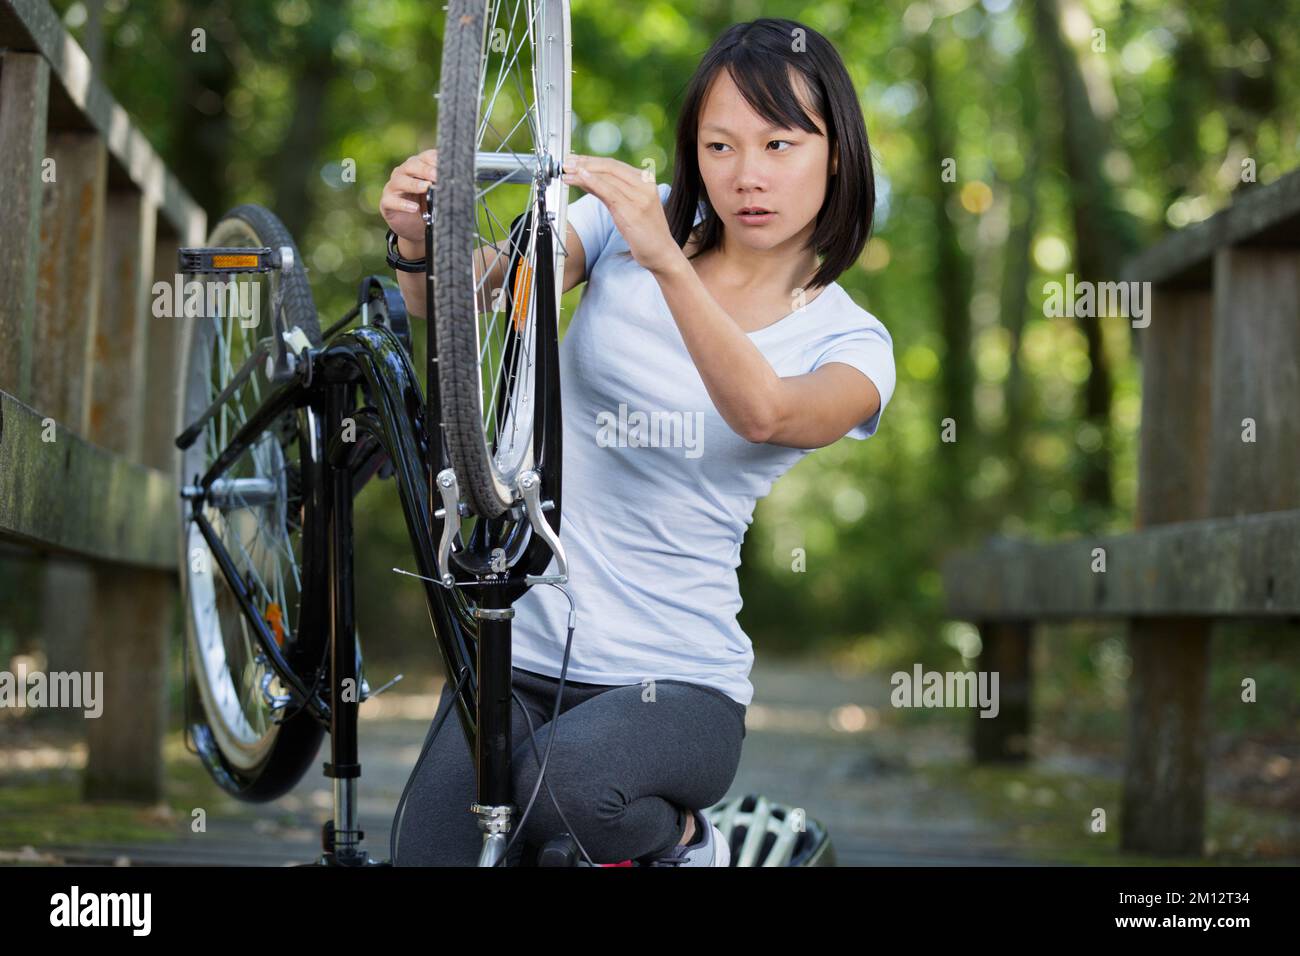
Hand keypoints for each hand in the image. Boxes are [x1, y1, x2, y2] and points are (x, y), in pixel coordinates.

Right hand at [381, 148, 437, 256]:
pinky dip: (402, 204)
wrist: (416, 229)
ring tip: (426, 188)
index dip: (434, 159)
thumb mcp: (439, 195)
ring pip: (400, 180)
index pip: (425, 157)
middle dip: (425, 170)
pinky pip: (391, 201)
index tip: (446, 165)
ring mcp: (393, 187)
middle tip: (437, 177)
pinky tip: (413, 208)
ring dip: (414, 184)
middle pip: (412, 165)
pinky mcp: (386, 202)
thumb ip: (445, 185)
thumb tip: (463, 181)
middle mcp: (403, 173)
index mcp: (417, 167)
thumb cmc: (428, 207)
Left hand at [561, 153, 683, 275]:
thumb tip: (585, 178)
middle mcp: (644, 185)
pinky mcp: (633, 210)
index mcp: (645, 181)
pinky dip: (593, 183)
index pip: (613, 165)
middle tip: (566, 163)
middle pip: (609, 167)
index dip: (591, 160)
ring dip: (583, 173)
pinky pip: (609, 192)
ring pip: (607, 177)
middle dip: (585, 163)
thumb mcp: (625, 206)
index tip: (574, 160)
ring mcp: (640, 197)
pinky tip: (581, 178)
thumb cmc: (644, 232)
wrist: (661, 253)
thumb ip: (608, 191)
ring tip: (566, 173)